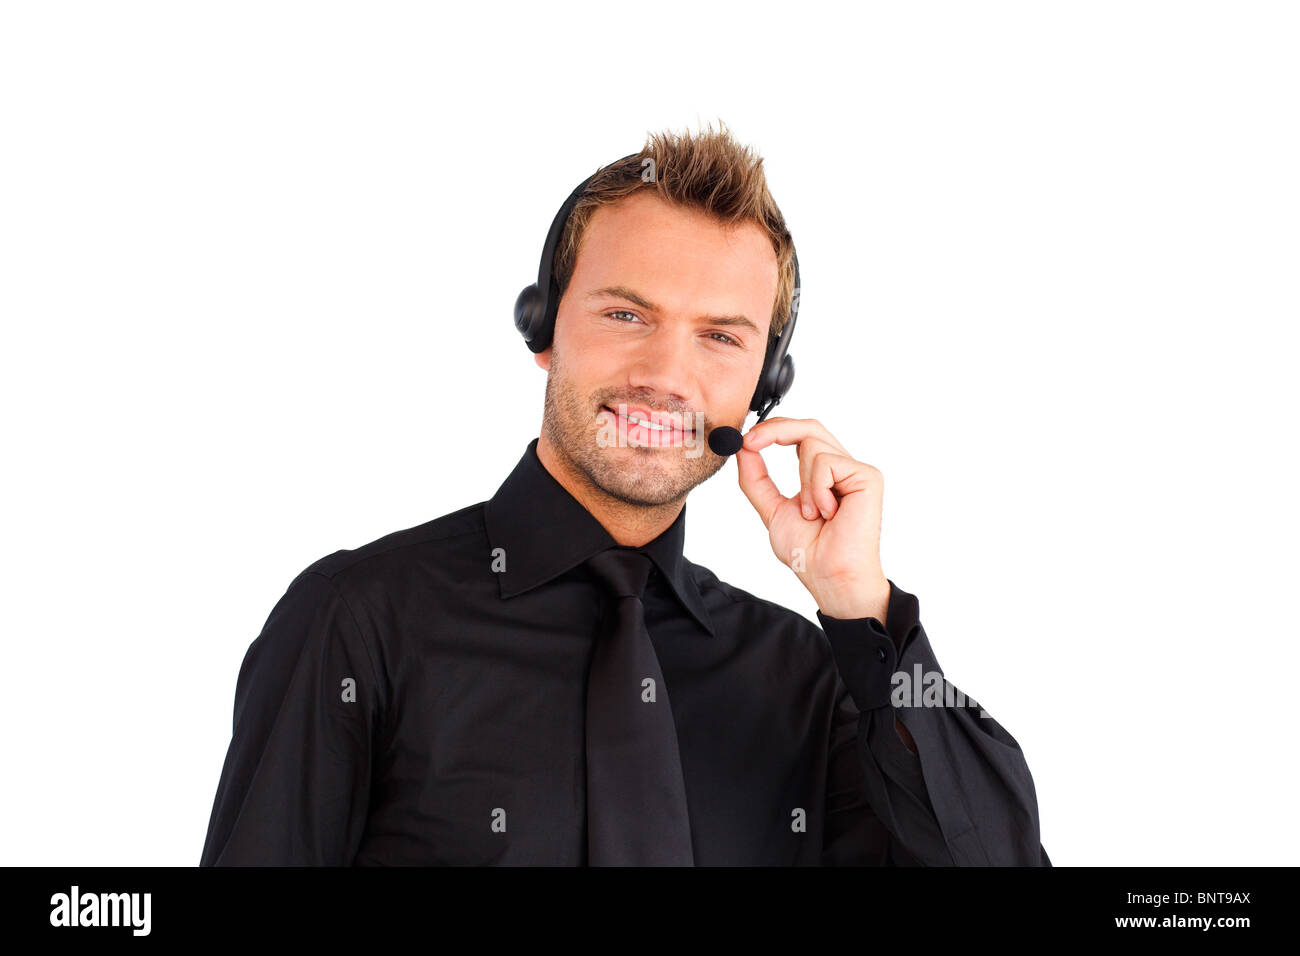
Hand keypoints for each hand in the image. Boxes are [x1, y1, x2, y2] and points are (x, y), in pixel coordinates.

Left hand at [735, 416, 889, 622]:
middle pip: (809, 426)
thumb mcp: (772, 509)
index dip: (772, 430)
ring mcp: (855, 471)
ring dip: (802, 483)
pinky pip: (827, 462)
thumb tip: (743, 448)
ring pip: (813, 443)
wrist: (828, 575)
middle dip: (776, 429)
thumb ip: (756, 479)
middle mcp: (840, 468)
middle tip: (751, 442)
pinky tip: (829, 513)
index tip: (746, 440)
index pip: (799, 435)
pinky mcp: (867, 477)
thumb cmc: (808, 552)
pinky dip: (817, 490)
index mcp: (821, 474)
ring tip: (813, 514)